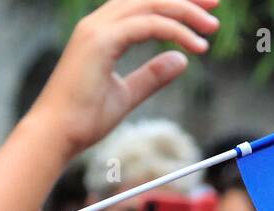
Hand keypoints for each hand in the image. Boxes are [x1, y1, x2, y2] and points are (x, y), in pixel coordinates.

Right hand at [25, 0, 220, 158]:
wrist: (57, 134)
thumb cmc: (84, 119)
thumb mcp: (127, 94)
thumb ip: (152, 76)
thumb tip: (181, 60)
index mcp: (102, 32)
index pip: (143, 5)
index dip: (175, 3)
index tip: (204, 12)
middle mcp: (98, 23)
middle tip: (215, 6)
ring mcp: (97, 29)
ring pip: (150, 4)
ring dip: (185, 12)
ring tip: (211, 29)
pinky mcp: (100, 42)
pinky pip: (147, 25)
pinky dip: (175, 31)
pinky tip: (196, 47)